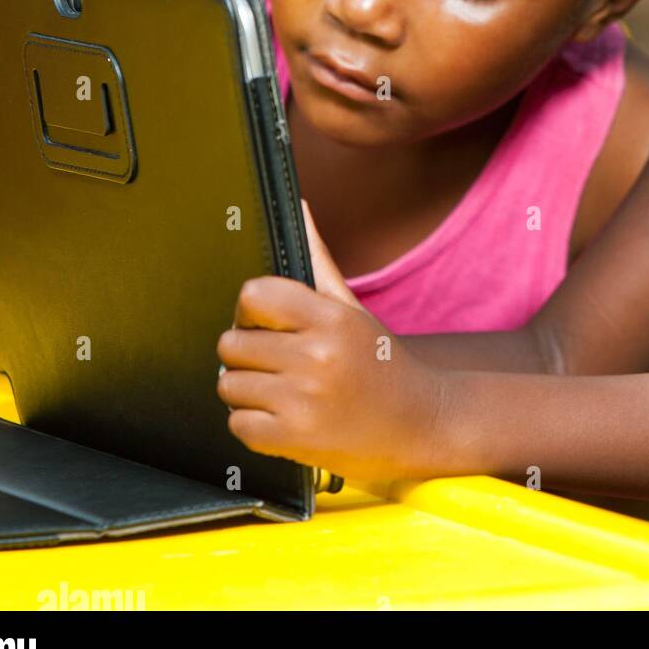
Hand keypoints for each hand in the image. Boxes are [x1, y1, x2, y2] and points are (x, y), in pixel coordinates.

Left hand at [216, 201, 449, 481]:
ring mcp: (303, 402)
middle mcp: (315, 357)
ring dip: (248, 390)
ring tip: (282, 391)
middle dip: (247, 354)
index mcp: (329, 319)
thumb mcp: (352, 309)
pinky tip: (284, 417)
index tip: (264, 322)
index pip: (253, 295)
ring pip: (229, 386)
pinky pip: (238, 425)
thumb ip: (318, 260)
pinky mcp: (293, 441)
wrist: (420, 422)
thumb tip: (298, 207)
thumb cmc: (380, 361)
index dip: (250, 310)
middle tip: (277, 362)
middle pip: (231, 344)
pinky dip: (254, 424)